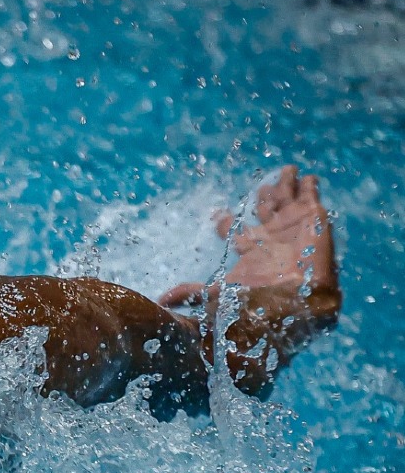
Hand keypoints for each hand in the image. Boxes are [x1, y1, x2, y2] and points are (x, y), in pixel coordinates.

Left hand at [159, 165, 336, 307]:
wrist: (299, 295)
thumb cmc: (261, 295)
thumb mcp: (219, 293)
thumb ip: (192, 292)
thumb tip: (160, 301)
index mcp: (250, 249)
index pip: (234, 230)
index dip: (226, 221)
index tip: (218, 213)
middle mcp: (270, 234)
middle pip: (264, 210)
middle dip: (262, 197)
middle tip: (260, 188)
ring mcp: (291, 224)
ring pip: (285, 198)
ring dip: (284, 184)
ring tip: (286, 171)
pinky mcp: (312, 216)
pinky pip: (309, 195)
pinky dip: (308, 184)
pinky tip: (308, 177)